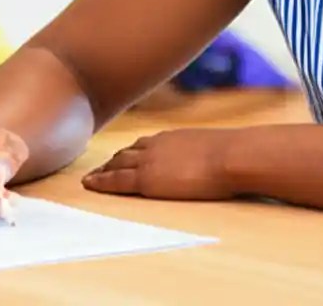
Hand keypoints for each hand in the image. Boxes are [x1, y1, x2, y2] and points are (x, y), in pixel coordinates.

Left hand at [82, 129, 234, 199]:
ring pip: (116, 165)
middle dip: (111, 160)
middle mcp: (155, 145)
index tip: (120, 157)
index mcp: (172, 138)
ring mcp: (149, 161)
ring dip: (102, 170)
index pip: (144, 144)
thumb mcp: (215, 148)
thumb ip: (207, 152)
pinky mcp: (146, 179)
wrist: (230, 156)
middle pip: (126, 153)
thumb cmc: (233, 154)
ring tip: (91, 177)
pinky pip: (116, 181)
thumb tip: (218, 158)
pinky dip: (100, 181)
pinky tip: (89, 184)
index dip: (129, 152)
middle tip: (99, 168)